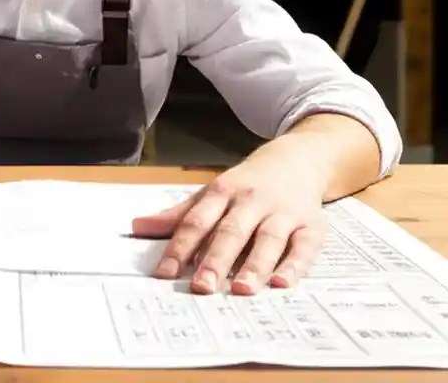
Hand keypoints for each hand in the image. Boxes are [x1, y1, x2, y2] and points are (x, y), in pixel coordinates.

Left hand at [131, 147, 328, 295]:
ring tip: (241, 289)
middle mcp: (252, 201)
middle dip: (215, 260)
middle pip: (231, 231)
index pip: (196, 221)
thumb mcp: (210, 193)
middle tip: (201, 288)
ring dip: (255, 265)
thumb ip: (177, 215)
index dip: (179, 247)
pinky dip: (295, 265)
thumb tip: (136, 227)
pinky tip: (282, 283)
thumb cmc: (246, 184)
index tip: (164, 274)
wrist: (297, 159)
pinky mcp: (311, 225)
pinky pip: (304, 246)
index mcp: (222, 192)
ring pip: (268, 239)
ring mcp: (283, 212)